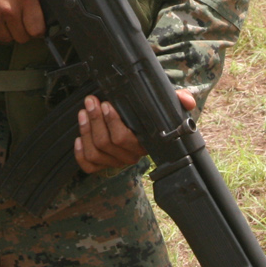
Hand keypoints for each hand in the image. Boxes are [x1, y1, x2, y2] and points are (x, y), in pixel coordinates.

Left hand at [74, 90, 195, 172]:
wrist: (144, 122)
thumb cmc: (151, 113)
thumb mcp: (167, 105)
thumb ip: (179, 99)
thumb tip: (187, 100)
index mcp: (144, 143)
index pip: (126, 138)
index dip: (113, 122)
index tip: (107, 104)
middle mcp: (130, 155)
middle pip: (107, 143)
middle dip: (96, 120)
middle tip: (91, 101)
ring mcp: (115, 161)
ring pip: (96, 152)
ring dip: (86, 131)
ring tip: (83, 112)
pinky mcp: (103, 164)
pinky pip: (89, 166)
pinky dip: (80, 154)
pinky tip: (78, 138)